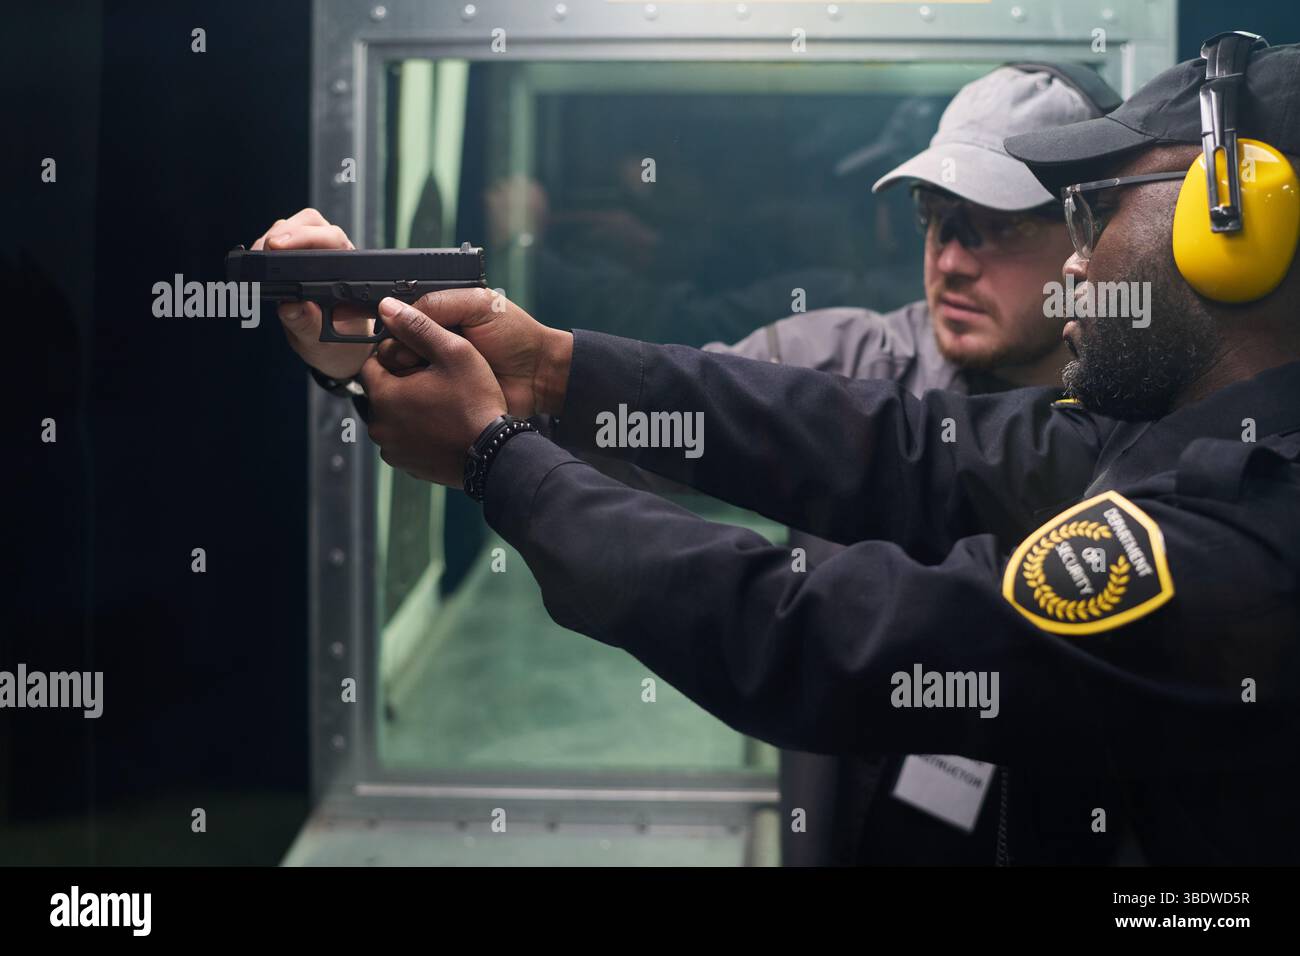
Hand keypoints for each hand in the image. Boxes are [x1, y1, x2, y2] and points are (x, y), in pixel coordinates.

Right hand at [251, 208, 372, 379]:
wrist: (339, 354)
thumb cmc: (339, 347)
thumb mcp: (323, 344)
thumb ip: (308, 325)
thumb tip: (290, 305)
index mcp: (352, 274)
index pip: (332, 239)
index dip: (305, 238)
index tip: (278, 247)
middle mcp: (338, 258)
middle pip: (311, 223)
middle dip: (285, 232)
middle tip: (263, 252)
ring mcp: (318, 257)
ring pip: (294, 227)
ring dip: (273, 238)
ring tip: (257, 260)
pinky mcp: (299, 261)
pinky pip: (283, 241)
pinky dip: (266, 248)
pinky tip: (258, 263)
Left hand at [358, 297, 507, 485]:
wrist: (494, 454)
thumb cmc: (476, 404)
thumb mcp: (454, 352)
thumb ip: (418, 326)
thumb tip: (387, 308)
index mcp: (384, 395)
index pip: (372, 364)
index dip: (397, 357)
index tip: (420, 360)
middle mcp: (380, 426)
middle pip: (382, 392)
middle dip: (402, 384)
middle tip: (435, 381)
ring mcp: (393, 450)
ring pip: (393, 417)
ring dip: (409, 409)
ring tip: (442, 404)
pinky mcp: (407, 466)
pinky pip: (405, 440)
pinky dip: (418, 433)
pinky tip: (443, 427)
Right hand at [372, 287, 572, 417]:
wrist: (538, 374)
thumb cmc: (516, 335)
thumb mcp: (478, 306)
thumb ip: (437, 303)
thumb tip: (391, 308)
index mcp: (441, 315)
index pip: (402, 316)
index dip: (396, 323)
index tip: (398, 331)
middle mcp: (435, 341)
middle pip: (395, 344)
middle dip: (399, 349)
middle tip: (414, 355)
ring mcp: (437, 369)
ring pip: (400, 369)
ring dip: (405, 370)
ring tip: (422, 370)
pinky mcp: (442, 393)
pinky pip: (416, 393)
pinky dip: (415, 390)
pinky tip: (425, 388)